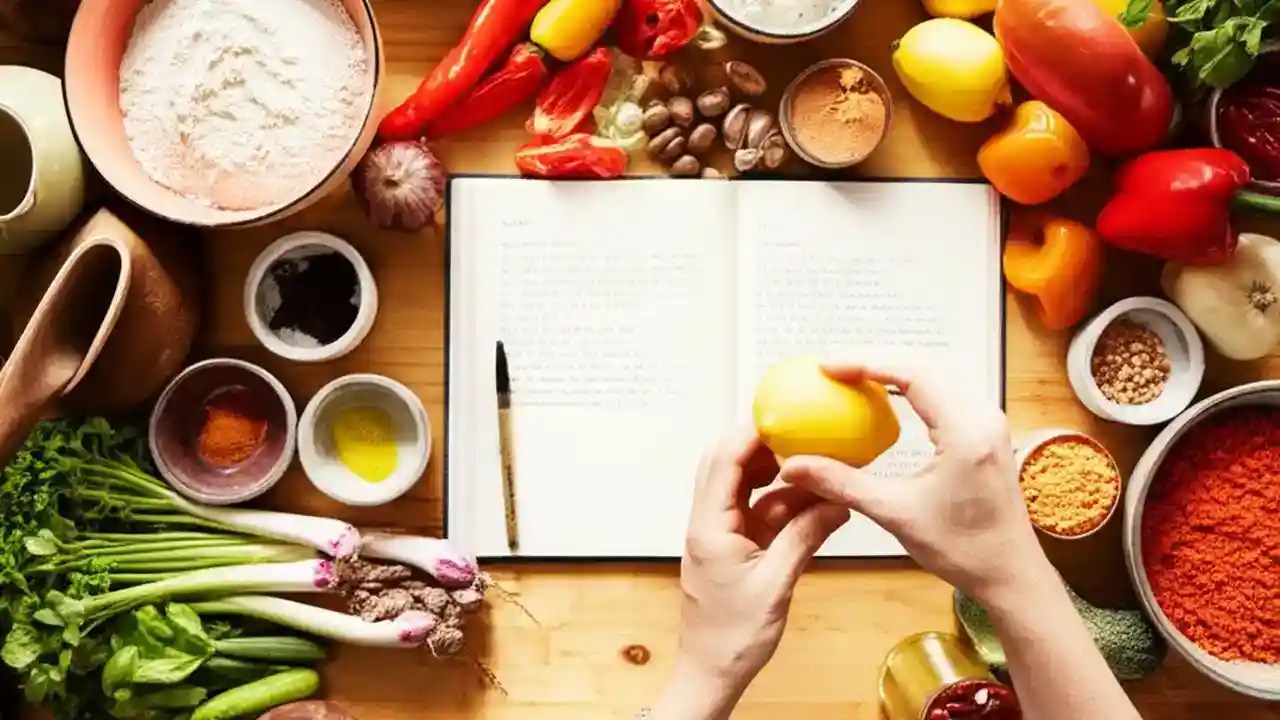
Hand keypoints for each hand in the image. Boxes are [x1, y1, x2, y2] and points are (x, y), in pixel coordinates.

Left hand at [674, 428, 849, 699]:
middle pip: (730, 462)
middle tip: (803, 430)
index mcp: (709, 525)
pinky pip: (760, 512)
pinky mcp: (735, 547)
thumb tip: (836, 501)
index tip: (785, 412)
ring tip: (819, 464)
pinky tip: (816, 503)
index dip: (753, 430)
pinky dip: (785, 503)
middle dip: (766, 443)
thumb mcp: (776, 584)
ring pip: (747, 486)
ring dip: (780, 475)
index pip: (725, 459)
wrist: (710, 673)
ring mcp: (721, 533)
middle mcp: (709, 522)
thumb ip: (805, 537)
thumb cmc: (731, 638)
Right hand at [779, 363, 1044, 603]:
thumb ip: (842, 483)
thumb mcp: (895, 514)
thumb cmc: (962, 548)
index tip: (826, 366)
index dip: (865, 361)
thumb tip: (791, 466)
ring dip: (895, 371)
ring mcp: (988, 423)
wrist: (1011, 575)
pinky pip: (946, 393)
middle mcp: (982, 417)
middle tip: (833, 369)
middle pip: (926, 365)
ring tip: (853, 378)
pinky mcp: (986, 433)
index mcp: (965, 431)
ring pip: (938, 376)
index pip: (913, 373)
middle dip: (876, 359)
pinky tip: (886, 401)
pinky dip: (912, 388)